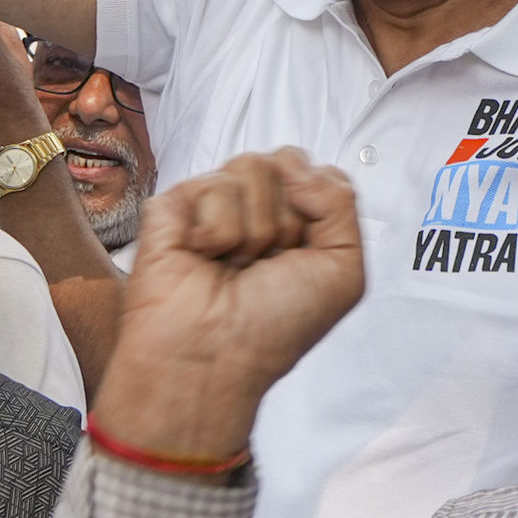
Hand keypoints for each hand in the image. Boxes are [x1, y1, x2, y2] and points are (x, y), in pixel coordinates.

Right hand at [92, 150, 365, 463]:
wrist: (218, 355)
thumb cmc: (275, 326)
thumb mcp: (343, 269)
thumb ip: (341, 200)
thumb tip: (295, 166)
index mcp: (297, 221)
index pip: (320, 173)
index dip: (320, 208)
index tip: (303, 255)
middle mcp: (256, 208)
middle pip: (287, 162)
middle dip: (287, 219)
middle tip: (265, 264)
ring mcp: (213, 203)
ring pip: (252, 167)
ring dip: (254, 229)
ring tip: (233, 265)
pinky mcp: (174, 204)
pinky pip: (213, 185)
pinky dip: (217, 231)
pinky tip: (203, 257)